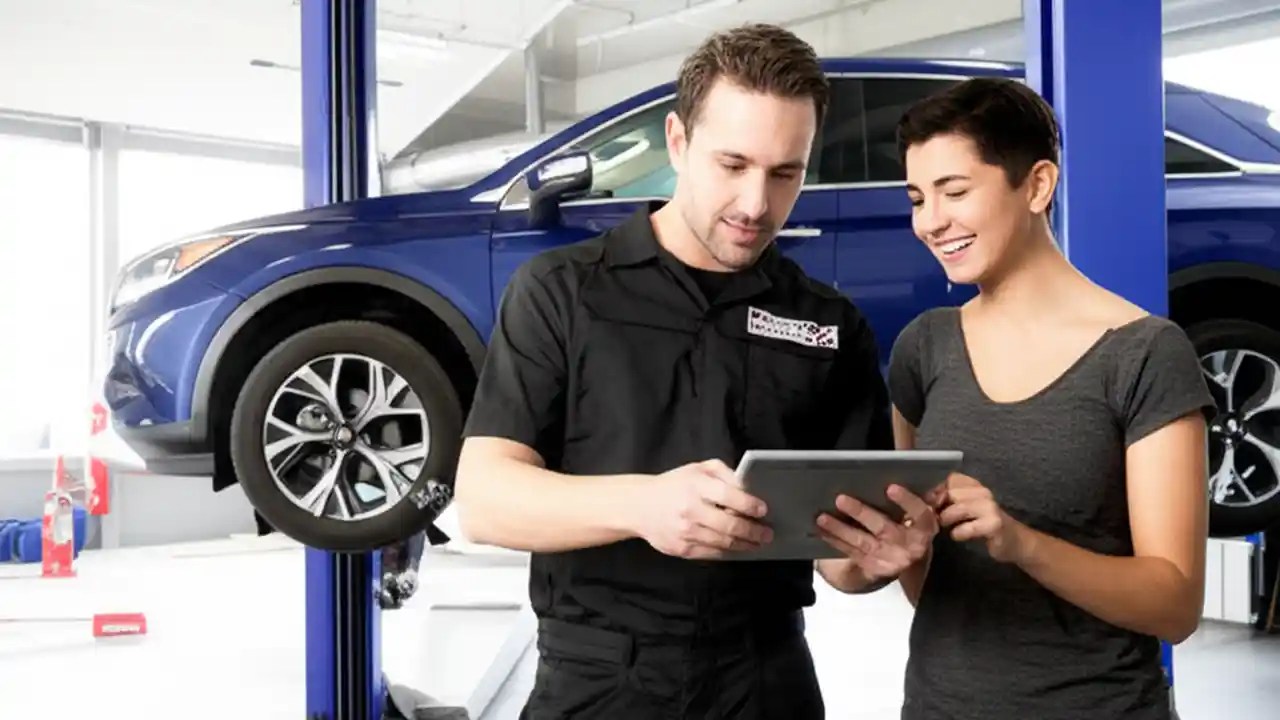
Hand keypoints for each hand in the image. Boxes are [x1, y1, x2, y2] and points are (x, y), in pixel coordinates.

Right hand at [635, 459, 772, 559]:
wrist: (638, 506)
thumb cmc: (673, 485)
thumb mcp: (697, 469)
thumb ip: (724, 473)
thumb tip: (748, 487)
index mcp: (695, 486)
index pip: (730, 496)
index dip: (750, 505)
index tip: (763, 510)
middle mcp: (690, 510)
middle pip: (730, 525)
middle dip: (754, 531)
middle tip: (768, 533)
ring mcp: (685, 532)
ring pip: (724, 543)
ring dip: (745, 545)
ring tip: (758, 542)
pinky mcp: (682, 549)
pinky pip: (712, 554)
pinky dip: (728, 552)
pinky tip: (738, 548)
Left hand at [816, 484, 940, 581]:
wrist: (903, 560)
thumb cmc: (907, 525)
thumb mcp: (915, 514)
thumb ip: (913, 496)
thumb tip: (906, 467)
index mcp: (925, 527)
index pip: (920, 513)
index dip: (906, 500)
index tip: (890, 487)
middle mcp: (911, 546)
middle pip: (884, 528)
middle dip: (861, 513)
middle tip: (840, 498)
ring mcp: (892, 560)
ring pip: (863, 542)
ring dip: (840, 528)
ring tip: (822, 516)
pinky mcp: (875, 568)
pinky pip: (852, 552)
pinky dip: (835, 540)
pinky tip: (822, 529)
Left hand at [937, 473, 1033, 563]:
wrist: (1014, 541)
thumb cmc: (984, 524)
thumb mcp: (966, 508)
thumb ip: (949, 500)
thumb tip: (925, 500)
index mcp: (976, 485)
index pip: (952, 478)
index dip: (938, 491)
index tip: (934, 504)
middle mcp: (984, 492)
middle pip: (951, 492)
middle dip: (940, 507)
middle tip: (938, 519)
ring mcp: (990, 508)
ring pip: (958, 508)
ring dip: (947, 519)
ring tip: (948, 526)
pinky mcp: (994, 525)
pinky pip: (967, 527)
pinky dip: (958, 533)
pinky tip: (959, 535)